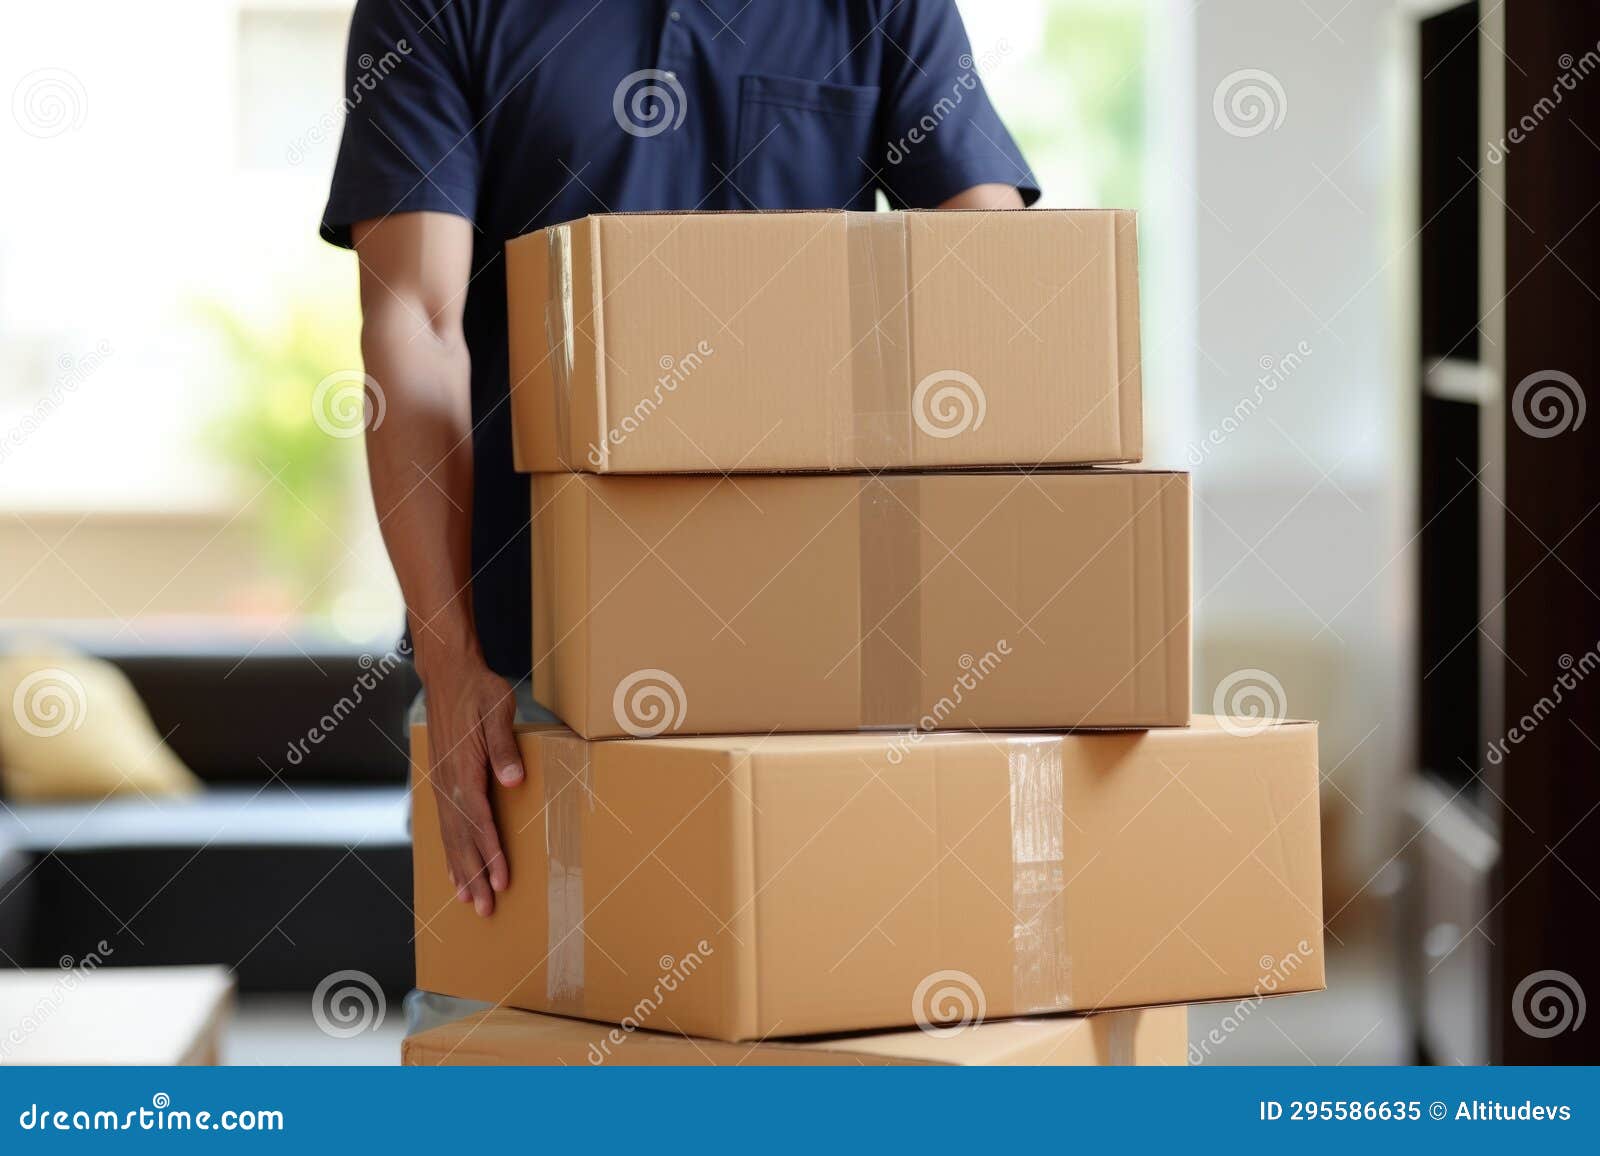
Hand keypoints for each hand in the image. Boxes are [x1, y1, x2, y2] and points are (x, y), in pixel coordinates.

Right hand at [420, 658, 524, 916]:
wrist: (448, 673)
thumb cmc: (478, 690)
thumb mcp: (497, 710)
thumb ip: (504, 746)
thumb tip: (514, 779)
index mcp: (464, 769)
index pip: (479, 821)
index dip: (490, 853)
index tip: (501, 880)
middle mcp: (448, 782)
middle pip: (462, 838)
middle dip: (475, 875)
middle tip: (486, 909)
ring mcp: (442, 783)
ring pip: (450, 836)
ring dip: (461, 870)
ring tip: (470, 900)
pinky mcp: (442, 780)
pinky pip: (444, 824)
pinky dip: (449, 850)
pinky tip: (454, 869)